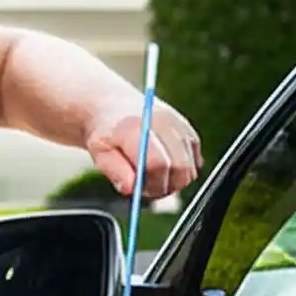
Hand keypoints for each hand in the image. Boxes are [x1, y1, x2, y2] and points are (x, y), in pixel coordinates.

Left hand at [85, 96, 202, 198]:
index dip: (150, 184)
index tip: (137, 188)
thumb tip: (130, 187)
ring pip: (189, 170)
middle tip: (146, 187)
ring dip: (172, 181)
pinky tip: (163, 167)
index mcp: (139, 127)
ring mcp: (180, 126)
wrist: (115, 107)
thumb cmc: (107, 133)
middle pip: (180, 168)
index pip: (158, 163)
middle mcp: (164, 122)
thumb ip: (114, 170)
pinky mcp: (190, 133)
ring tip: (151, 175)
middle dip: (164, 186)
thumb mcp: (100, 152)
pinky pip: (195, 165)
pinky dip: (180, 173)